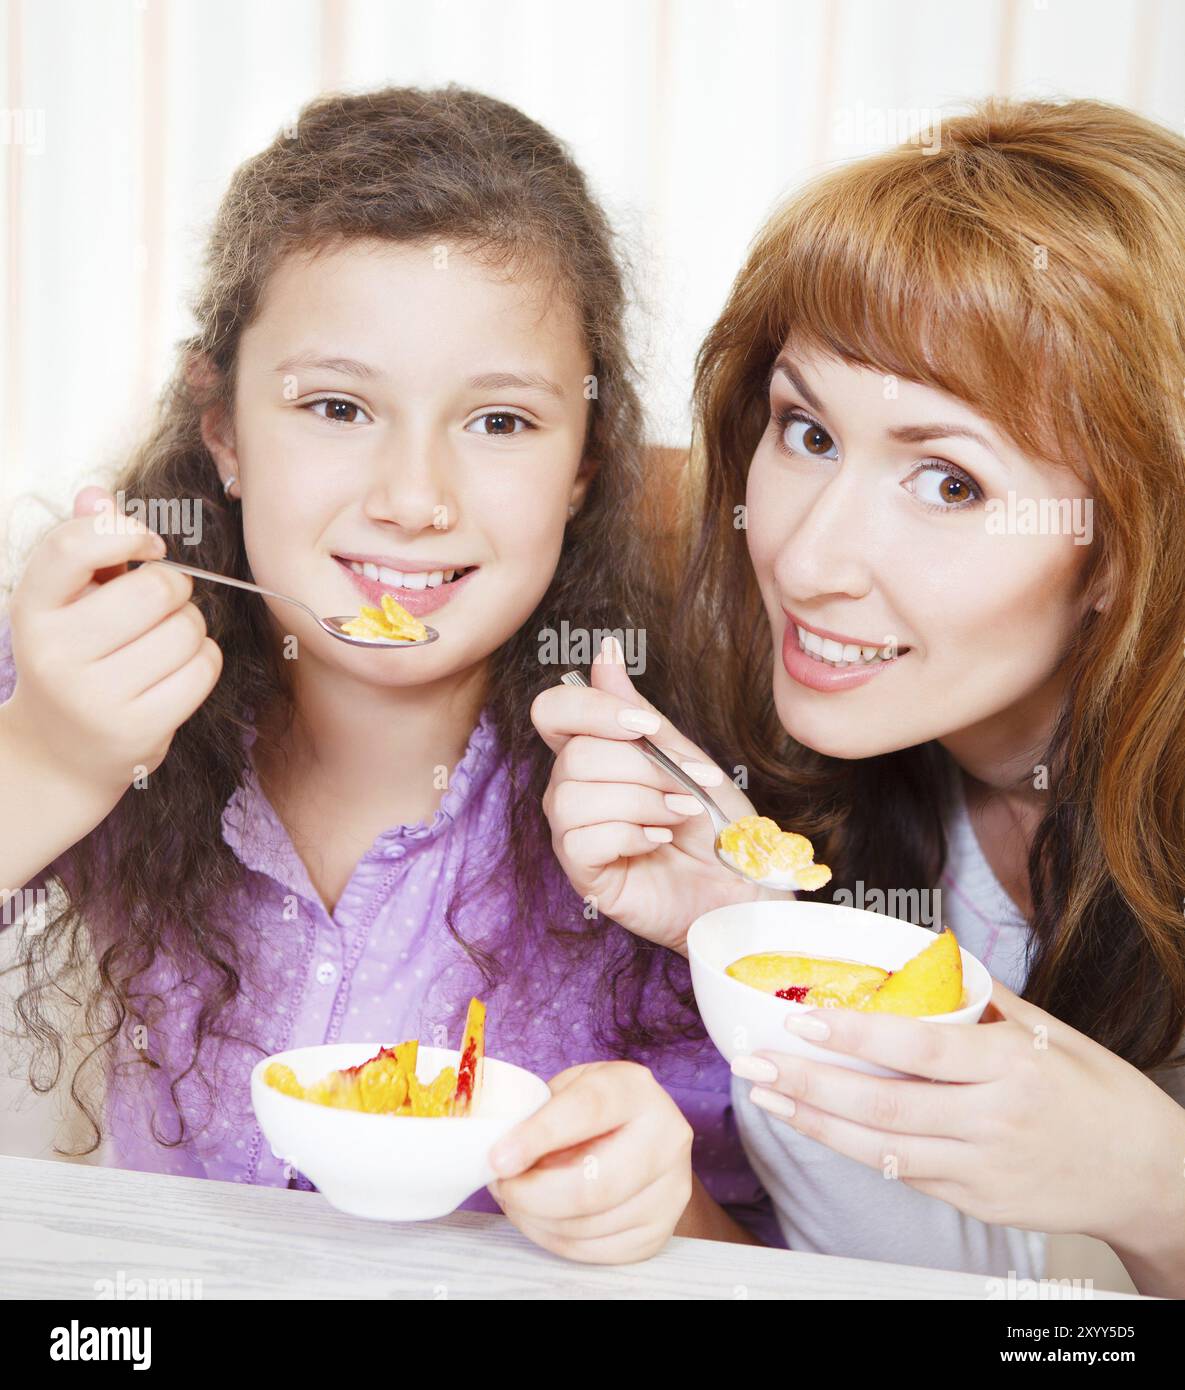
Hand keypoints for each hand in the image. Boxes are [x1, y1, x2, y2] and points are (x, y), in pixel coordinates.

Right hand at [4, 487, 222, 803]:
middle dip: (173, 587)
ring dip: (190, 627)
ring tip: (163, 642)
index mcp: (32, 609)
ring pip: (187, 629)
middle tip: (162, 604)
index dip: (124, 531)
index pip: (74, 546)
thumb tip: (97, 495)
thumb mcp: (64, 603)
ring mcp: (95, 697)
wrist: (60, 752)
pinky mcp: (137, 729)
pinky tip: (177, 670)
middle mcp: (55, 653)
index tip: (148, 544)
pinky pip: (204, 668)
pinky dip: (203, 661)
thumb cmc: (75, 657)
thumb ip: (83, 546)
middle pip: (156, 588)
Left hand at [487, 1060, 693, 1263]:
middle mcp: (666, 1137)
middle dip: (533, 1194)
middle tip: (502, 1187)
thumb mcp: (569, 1088)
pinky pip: (594, 1249)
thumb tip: (499, 1151)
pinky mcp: (659, 1231)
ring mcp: (670, 1189)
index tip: (497, 1158)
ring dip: (537, 1219)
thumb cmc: (595, 1109)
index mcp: (636, 1089)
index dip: (537, 1136)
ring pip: (589, 1225)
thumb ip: (539, 1112)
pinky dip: (554, 1238)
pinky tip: (541, 1216)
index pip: (587, 1110)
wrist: (646, 1138)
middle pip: (594, 1185)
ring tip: (517, 1197)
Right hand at [531, 636, 759, 952]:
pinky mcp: (583, 873)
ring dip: (644, 802)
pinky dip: (632, 834)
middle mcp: (572, 790)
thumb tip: (606, 650)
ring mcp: (574, 833)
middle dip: (644, 768)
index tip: (647, 727)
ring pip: (576, 795)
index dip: (593, 710)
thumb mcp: (685, 756)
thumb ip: (638, 712)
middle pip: (575, 755)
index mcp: (593, 754)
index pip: (553, 711)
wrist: (743, 886)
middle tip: (685, 787)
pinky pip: (582, 839)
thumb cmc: (716, 825)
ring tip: (679, 817)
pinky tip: (659, 842)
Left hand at [734, 979, 1184, 1256]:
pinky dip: (855, 1148)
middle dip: (810, 1082)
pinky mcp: (974, 1202)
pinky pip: (903, 1173)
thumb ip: (986, 1001)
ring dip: (816, 1121)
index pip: (918, 1048)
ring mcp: (980, 1169)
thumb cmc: (1101, 1095)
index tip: (802, 1021)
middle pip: (885, 1104)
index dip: (854, 1037)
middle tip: (754, 1061)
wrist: (1149, 1177)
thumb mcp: (1052, 1034)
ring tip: (766, 1094)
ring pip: (882, 1148)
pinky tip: (816, 1124)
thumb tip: (927, 961)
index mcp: (1012, 1067)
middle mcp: (992, 1120)